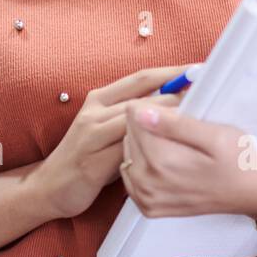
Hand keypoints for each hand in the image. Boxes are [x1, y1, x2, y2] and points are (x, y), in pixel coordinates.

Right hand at [34, 65, 194, 219]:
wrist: (50, 187)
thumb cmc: (87, 157)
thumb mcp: (107, 129)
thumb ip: (133, 116)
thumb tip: (173, 104)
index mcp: (99, 99)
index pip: (142, 78)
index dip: (172, 72)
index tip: (198, 69)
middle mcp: (95, 112)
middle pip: (143, 95)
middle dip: (177, 91)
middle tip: (207, 89)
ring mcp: (92, 136)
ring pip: (138, 120)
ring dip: (169, 116)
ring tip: (197, 115)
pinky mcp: (93, 162)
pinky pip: (128, 150)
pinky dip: (152, 146)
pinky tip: (172, 149)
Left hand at [120, 102, 256, 218]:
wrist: (250, 192)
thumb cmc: (237, 160)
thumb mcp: (214, 134)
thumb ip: (175, 124)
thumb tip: (139, 112)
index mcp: (161, 161)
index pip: (134, 117)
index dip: (154, 107)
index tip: (175, 111)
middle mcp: (147, 182)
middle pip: (128, 134)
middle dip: (147, 124)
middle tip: (179, 128)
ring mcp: (146, 198)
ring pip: (126, 153)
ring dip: (142, 143)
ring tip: (173, 144)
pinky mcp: (148, 207)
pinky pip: (129, 175)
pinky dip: (139, 164)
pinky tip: (161, 160)